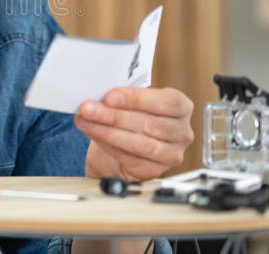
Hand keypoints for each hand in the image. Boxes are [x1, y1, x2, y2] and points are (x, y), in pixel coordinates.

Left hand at [75, 87, 193, 180]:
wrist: (120, 150)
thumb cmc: (129, 120)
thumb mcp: (128, 103)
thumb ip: (120, 98)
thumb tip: (98, 97)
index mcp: (181, 107)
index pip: (167, 102)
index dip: (137, 99)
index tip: (110, 97)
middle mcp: (182, 132)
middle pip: (150, 123)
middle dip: (114, 115)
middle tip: (89, 109)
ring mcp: (172, 154)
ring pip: (140, 143)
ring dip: (108, 131)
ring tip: (87, 121)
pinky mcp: (156, 171)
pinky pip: (131, 158)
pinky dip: (108, 144)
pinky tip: (94, 134)